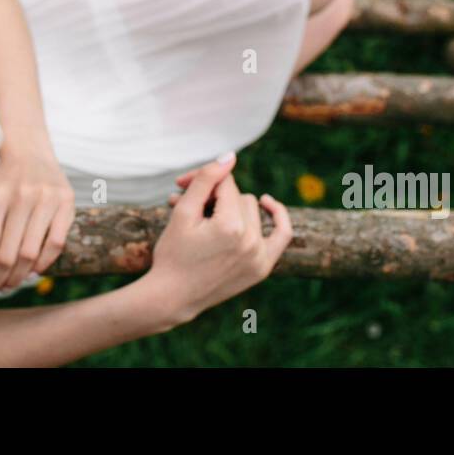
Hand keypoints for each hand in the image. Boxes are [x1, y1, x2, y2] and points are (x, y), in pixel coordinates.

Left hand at [0, 143, 75, 294]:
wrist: (26, 144)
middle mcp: (22, 196)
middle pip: (8, 257)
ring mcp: (47, 199)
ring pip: (31, 255)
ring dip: (17, 277)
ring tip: (6, 284)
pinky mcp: (66, 201)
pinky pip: (56, 243)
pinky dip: (43, 263)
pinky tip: (29, 270)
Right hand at [146, 152, 292, 324]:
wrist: (172, 297)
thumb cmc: (173, 253)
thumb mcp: (183, 212)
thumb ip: (207, 179)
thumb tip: (231, 157)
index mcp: (230, 226)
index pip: (224, 184)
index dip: (202, 180)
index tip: (181, 186)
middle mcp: (251, 241)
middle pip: (238, 196)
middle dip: (215, 195)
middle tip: (190, 206)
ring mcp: (260, 257)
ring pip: (252, 210)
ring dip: (233, 208)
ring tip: (208, 216)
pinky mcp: (262, 268)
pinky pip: (281, 235)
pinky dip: (278, 217)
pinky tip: (266, 202)